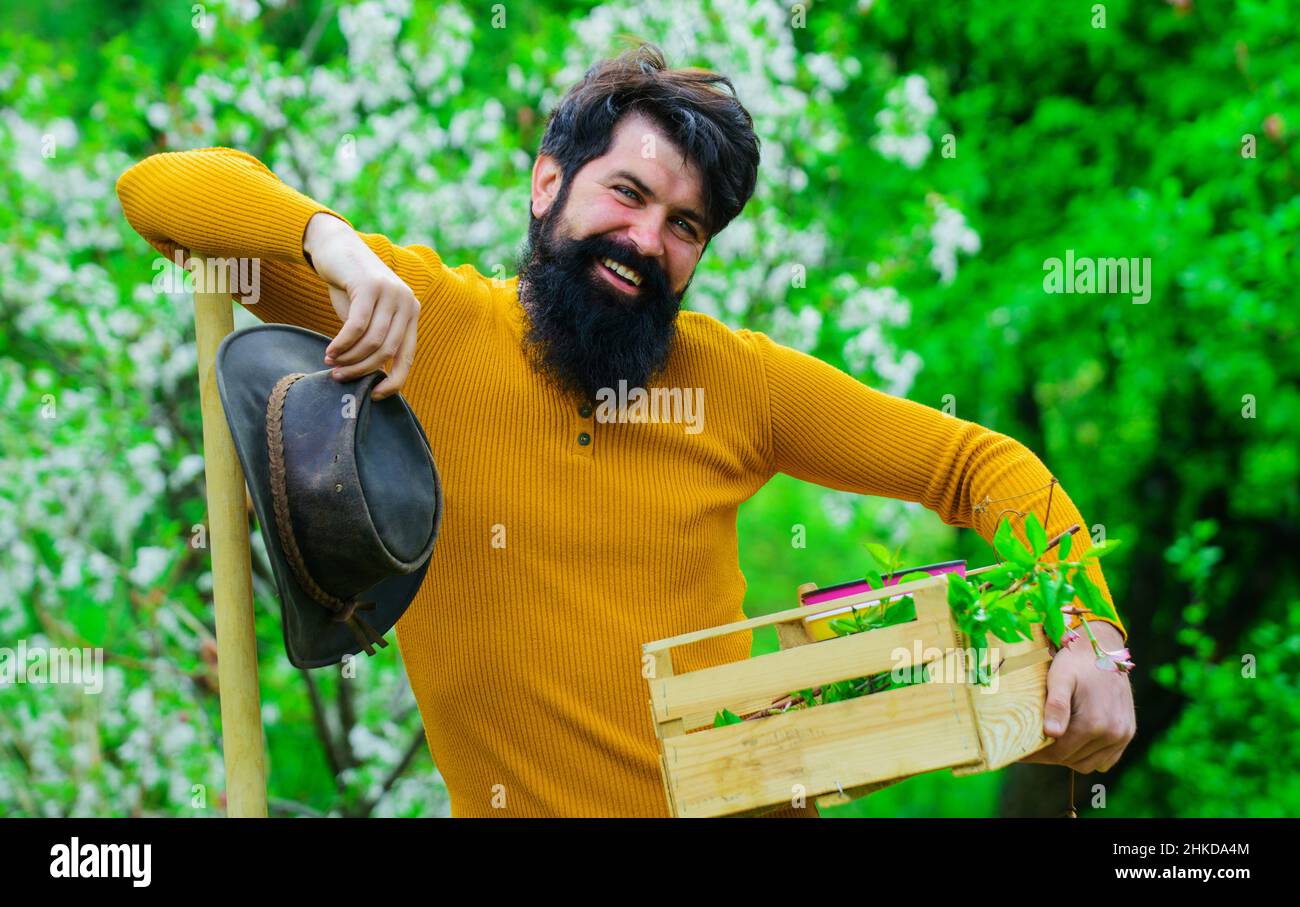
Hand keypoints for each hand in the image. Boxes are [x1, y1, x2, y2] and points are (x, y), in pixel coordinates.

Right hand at [303, 212, 419, 399]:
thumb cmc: (350, 286)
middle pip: (388, 351)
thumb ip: (373, 340)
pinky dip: (342, 343)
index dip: (394, 381)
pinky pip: (357, 326)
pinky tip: (330, 351)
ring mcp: (391, 292)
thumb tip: (370, 375)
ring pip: (372, 341)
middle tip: (340, 378)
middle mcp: (407, 302)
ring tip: (332, 364)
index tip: (374, 396)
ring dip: (350, 358)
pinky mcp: (370, 286)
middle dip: (362, 370)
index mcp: (411, 312)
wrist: (336, 247)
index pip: (408, 357)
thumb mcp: (367, 315)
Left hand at [1019, 621, 1135, 773]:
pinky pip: (1105, 759)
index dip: (1037, 754)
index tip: (1020, 753)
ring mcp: (1123, 735)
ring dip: (1070, 756)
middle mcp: (1113, 733)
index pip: (1059, 753)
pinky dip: (1089, 755)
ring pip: (1089, 764)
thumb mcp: (1060, 679)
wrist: (1102, 649)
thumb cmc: (1075, 663)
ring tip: (1054, 740)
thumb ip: (1056, 706)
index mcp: (1094, 723)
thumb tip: (1052, 734)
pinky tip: (1075, 741)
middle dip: (1052, 754)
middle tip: (1034, 744)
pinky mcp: (1128, 733)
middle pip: (1072, 760)